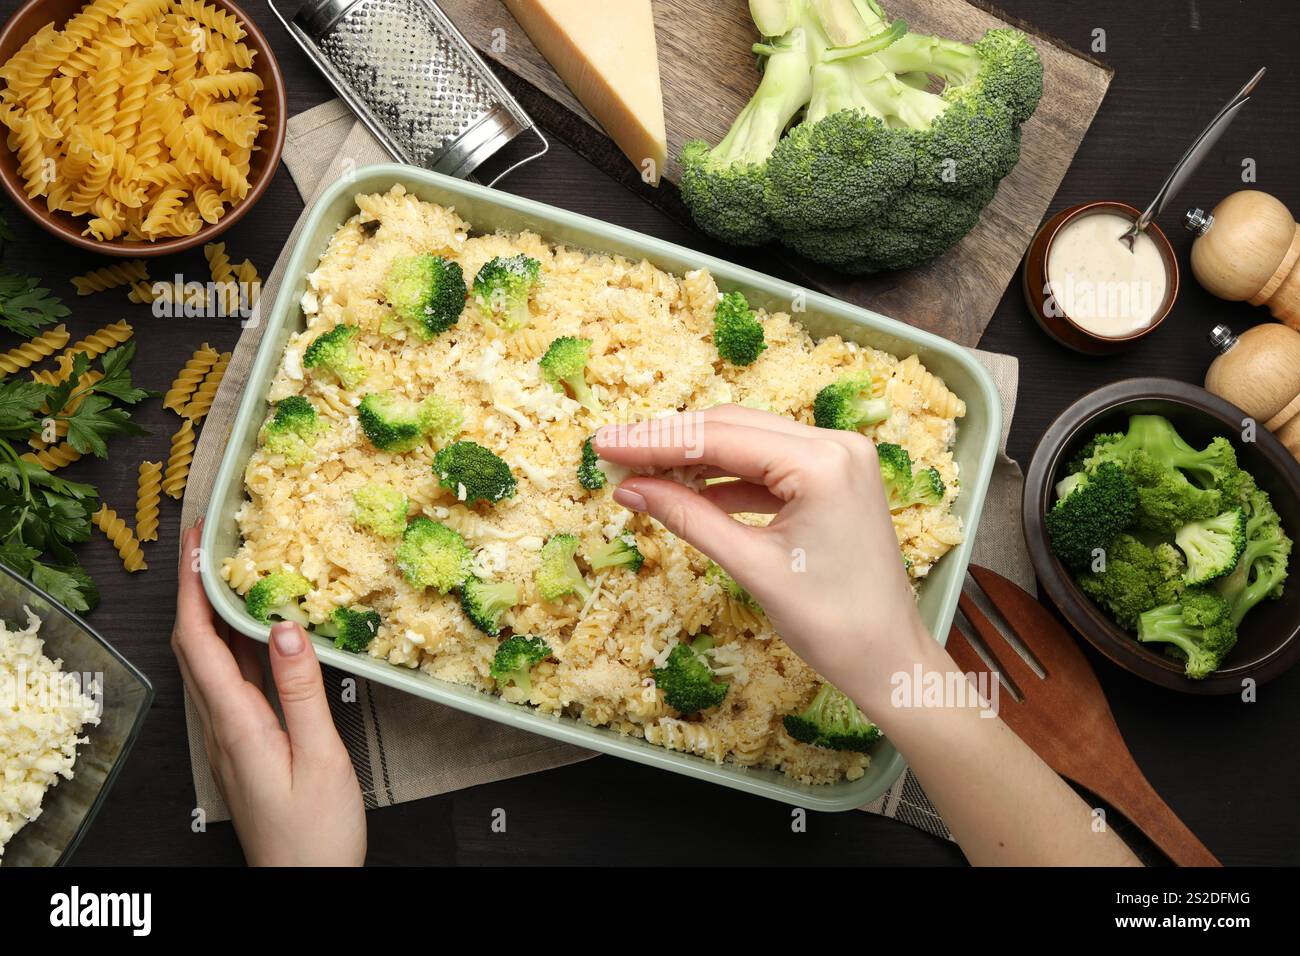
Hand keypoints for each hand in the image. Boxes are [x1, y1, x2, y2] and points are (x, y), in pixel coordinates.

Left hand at [172, 522, 365, 865]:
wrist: (304, 889)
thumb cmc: (316, 834)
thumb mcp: (321, 758)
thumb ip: (301, 691)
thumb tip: (283, 626)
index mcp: (235, 724)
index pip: (198, 640)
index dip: (191, 586)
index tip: (195, 539)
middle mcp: (220, 727)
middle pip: (193, 645)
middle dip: (195, 588)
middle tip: (211, 541)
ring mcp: (229, 739)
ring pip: (209, 663)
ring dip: (213, 613)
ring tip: (234, 571)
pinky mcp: (245, 747)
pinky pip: (230, 683)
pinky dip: (235, 646)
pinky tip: (259, 633)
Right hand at [593, 405, 932, 708]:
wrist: (889, 658)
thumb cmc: (831, 623)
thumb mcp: (751, 567)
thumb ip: (688, 518)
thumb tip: (630, 488)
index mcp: (822, 462)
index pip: (720, 438)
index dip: (655, 440)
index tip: (604, 443)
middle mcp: (835, 445)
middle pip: (733, 428)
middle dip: (670, 442)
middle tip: (611, 453)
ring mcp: (838, 459)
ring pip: (748, 444)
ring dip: (695, 459)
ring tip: (640, 473)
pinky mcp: (833, 480)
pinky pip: (768, 468)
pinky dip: (725, 479)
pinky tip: (685, 492)